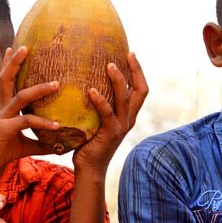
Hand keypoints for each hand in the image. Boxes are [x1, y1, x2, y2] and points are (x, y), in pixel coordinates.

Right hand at [0, 47, 62, 179]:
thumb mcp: (21, 147)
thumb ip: (39, 143)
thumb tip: (59, 144)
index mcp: (3, 109)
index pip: (6, 81)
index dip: (9, 64)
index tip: (16, 48)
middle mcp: (1, 109)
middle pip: (7, 79)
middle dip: (15, 62)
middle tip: (26, 46)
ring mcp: (1, 118)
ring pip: (21, 96)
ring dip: (39, 89)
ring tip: (57, 84)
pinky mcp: (4, 130)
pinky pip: (26, 122)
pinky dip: (43, 123)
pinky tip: (57, 126)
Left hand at [73, 52, 148, 173]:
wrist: (89, 169)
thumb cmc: (88, 143)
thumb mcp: (94, 120)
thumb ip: (95, 105)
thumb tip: (81, 82)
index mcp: (127, 115)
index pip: (139, 89)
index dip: (137, 71)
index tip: (130, 53)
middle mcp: (128, 119)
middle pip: (141, 91)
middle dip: (136, 70)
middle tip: (128, 54)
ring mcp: (121, 127)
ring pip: (125, 98)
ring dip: (118, 80)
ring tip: (109, 65)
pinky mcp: (110, 134)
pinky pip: (107, 114)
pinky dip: (100, 100)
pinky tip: (91, 90)